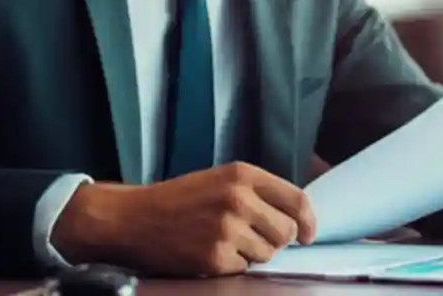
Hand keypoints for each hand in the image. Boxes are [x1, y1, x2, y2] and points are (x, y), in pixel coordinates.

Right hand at [51, 162, 315, 275]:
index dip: (308, 221)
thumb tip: (297, 219)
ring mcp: (227, 229)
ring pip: (267, 254)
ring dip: (252, 253)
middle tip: (251, 236)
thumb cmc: (180, 200)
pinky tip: (209, 252)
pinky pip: (243, 269)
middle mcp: (239, 198)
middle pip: (286, 232)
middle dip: (276, 240)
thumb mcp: (220, 180)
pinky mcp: (215, 258)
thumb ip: (257, 193)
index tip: (308, 234)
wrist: (134, 218)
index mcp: (243, 174)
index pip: (297, 199)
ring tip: (224, 241)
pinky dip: (231, 266)